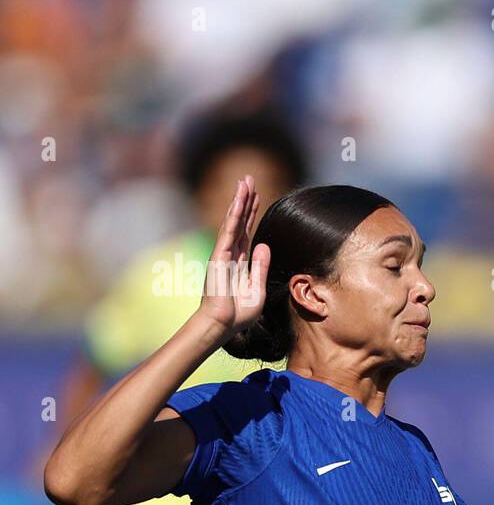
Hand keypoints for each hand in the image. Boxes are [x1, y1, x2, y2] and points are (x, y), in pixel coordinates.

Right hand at [197, 174, 269, 337]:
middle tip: (249, 179)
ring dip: (239, 202)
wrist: (222, 325)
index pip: (247, 231)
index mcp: (239, 261)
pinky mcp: (219, 259)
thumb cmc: (238, 313)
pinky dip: (233, 218)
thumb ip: (260, 266)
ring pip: (233, 222)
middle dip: (245, 200)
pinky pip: (228, 234)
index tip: (256, 195)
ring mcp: (223, 255)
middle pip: (239, 221)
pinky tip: (238, 203)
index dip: (251, 213)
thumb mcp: (256, 288)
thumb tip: (264, 245)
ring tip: (245, 182)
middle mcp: (230, 254)